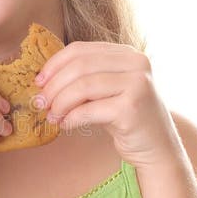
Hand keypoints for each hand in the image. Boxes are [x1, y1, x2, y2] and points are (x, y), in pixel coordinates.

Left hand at [34, 42, 181, 169]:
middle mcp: (136, 64)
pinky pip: (88, 110)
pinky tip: (65, 125)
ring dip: (60, 103)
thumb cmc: (126, 118)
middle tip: (40, 102)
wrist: (157, 148)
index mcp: (127, 54)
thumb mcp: (106, 91)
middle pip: (79, 66)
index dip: (54, 64)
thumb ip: (84, 79)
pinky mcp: (131, 108)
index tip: (39, 82)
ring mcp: (137, 85)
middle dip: (53, 86)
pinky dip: (71, 118)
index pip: (80, 49)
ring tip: (52, 116)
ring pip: (82, 86)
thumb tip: (43, 80)